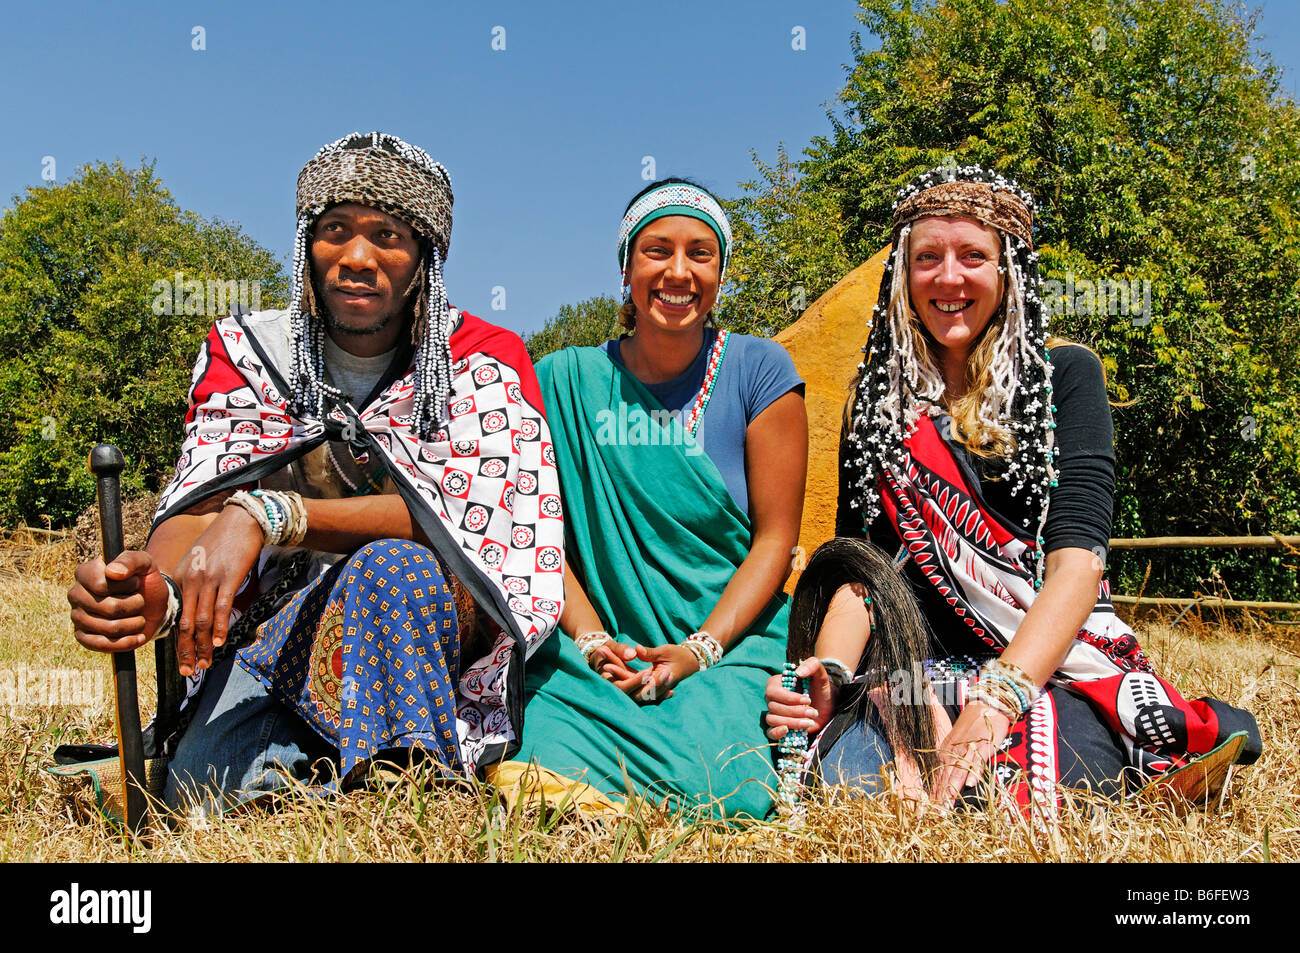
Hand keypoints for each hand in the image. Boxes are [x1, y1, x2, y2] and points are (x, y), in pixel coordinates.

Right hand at [68, 551, 171, 652]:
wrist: (152, 603)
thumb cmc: (144, 579)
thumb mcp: (144, 563)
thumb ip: (130, 560)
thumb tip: (111, 572)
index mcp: (85, 573)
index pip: (102, 585)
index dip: (126, 586)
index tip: (135, 582)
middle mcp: (76, 594)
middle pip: (109, 608)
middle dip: (135, 605)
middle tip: (140, 600)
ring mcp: (77, 616)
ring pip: (109, 628)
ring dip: (134, 623)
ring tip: (140, 616)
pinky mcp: (83, 636)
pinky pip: (101, 645)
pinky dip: (125, 642)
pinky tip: (138, 636)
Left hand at [172, 505, 264, 676]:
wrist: (243, 520)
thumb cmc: (223, 540)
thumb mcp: (198, 559)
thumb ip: (192, 582)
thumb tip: (193, 606)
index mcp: (181, 577)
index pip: (177, 616)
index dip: (178, 641)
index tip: (181, 660)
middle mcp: (191, 580)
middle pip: (186, 623)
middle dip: (186, 651)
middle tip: (187, 672)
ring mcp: (209, 579)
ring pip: (202, 620)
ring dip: (203, 645)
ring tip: (204, 664)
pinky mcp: (228, 578)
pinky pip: (222, 608)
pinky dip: (220, 628)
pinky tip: (220, 643)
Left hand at [591, 641, 697, 703]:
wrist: (690, 662)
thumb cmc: (679, 655)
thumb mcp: (666, 651)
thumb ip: (651, 653)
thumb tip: (636, 650)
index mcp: (658, 682)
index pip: (635, 684)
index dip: (621, 676)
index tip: (608, 666)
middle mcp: (652, 688)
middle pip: (628, 684)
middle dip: (614, 673)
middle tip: (601, 659)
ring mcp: (648, 686)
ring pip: (628, 682)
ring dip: (616, 671)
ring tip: (602, 656)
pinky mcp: (646, 682)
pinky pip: (631, 679)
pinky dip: (621, 671)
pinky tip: (609, 662)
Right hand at [764, 657, 834, 741]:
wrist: (827, 704)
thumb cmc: (821, 687)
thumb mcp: (820, 674)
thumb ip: (811, 665)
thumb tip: (798, 672)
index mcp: (777, 684)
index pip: (773, 691)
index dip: (788, 698)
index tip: (807, 700)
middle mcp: (773, 699)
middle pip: (774, 707)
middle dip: (795, 711)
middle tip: (813, 711)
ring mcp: (776, 713)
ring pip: (773, 720)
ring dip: (792, 722)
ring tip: (810, 722)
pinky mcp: (781, 727)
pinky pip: (770, 732)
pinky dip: (776, 733)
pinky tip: (787, 731)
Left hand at [932, 701, 1011, 805]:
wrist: (985, 706)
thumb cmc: (971, 727)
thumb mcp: (956, 742)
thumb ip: (951, 759)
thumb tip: (947, 780)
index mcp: (945, 751)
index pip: (938, 775)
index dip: (935, 793)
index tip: (930, 809)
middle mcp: (953, 751)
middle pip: (945, 777)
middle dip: (941, 796)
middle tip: (937, 814)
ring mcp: (968, 749)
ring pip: (958, 771)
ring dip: (953, 788)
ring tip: (949, 804)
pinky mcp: (983, 746)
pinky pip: (977, 761)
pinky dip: (973, 772)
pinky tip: (970, 784)